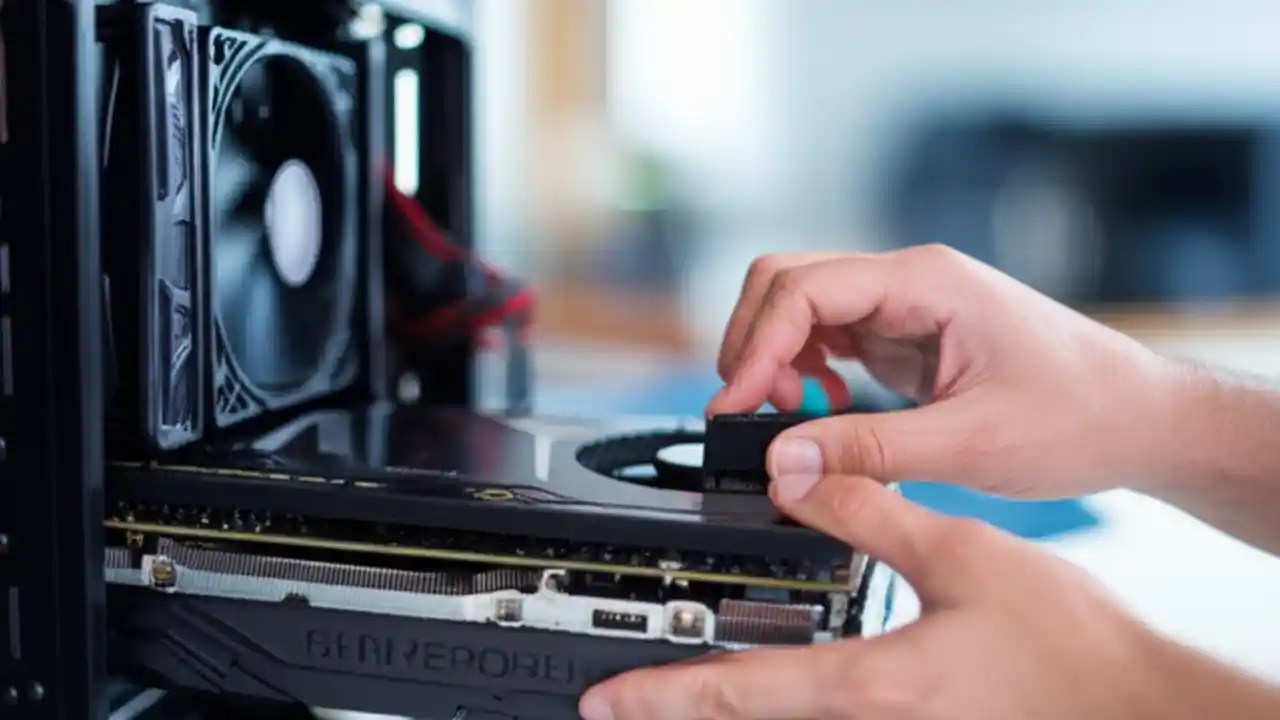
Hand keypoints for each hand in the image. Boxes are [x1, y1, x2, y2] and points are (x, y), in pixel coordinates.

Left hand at [578, 475, 1279, 719]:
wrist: (1137, 706)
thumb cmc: (1068, 647)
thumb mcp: (964, 556)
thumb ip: (870, 512)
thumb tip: (802, 474)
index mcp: (870, 684)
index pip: (739, 691)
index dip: (662, 695)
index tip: (607, 698)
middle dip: (672, 714)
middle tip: (611, 702)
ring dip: (725, 711)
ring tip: (672, 694)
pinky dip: (783, 708)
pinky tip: (773, 690)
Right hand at [709, 245, 1178, 497]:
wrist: (1140, 420)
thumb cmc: (1081, 414)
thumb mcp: (971, 443)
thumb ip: (869, 451)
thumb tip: (782, 462)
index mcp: (926, 281)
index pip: (803, 289)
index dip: (756, 346)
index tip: (734, 405)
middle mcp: (908, 282)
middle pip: (787, 284)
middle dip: (753, 345)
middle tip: (749, 413)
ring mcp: (905, 308)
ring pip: (801, 311)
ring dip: (777, 362)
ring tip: (792, 420)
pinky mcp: (905, 338)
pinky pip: (829, 341)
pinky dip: (806, 376)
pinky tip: (827, 413)